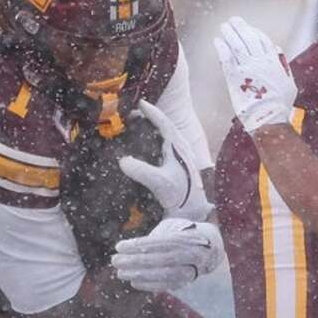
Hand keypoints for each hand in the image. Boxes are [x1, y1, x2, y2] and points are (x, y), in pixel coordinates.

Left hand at [111, 218, 223, 292]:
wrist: (211, 248)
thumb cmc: (184, 234)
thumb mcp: (173, 228)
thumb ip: (156, 236)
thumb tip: (131, 248)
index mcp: (187, 237)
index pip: (159, 242)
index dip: (138, 245)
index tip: (119, 246)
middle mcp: (192, 255)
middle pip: (161, 259)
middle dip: (135, 261)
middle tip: (115, 260)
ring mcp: (191, 270)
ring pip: (164, 275)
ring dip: (140, 275)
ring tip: (120, 272)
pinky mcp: (186, 282)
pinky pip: (167, 286)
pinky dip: (149, 285)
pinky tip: (133, 281)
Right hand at [120, 101, 213, 221]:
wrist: (194, 214)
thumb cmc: (181, 196)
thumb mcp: (161, 183)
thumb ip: (142, 171)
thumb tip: (122, 160)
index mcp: (178, 146)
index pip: (164, 122)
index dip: (151, 112)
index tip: (139, 103)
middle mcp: (180, 148)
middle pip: (163, 127)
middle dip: (148, 119)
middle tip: (131, 116)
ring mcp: (179, 157)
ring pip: (164, 137)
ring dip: (150, 131)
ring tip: (135, 129)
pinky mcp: (177, 167)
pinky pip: (163, 148)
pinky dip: (152, 144)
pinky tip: (143, 150)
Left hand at [214, 17, 297, 133]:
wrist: (268, 118)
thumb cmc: (280, 104)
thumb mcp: (289, 82)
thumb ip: (282, 64)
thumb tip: (277, 49)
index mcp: (273, 61)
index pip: (262, 39)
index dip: (254, 31)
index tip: (247, 27)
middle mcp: (260, 62)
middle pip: (248, 38)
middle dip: (240, 27)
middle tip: (233, 20)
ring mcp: (247, 68)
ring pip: (237, 45)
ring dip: (230, 34)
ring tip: (224, 27)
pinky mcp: (235, 77)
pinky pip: (226, 58)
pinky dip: (221, 48)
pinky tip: (217, 41)